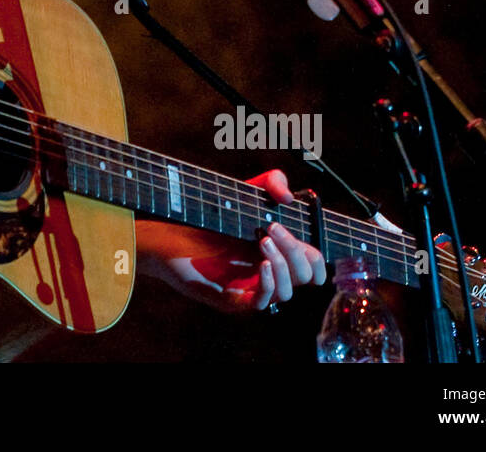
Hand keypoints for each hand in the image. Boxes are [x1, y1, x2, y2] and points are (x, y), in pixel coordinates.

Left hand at [135, 170, 326, 312]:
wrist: (169, 233)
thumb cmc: (209, 216)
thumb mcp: (245, 192)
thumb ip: (271, 182)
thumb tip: (289, 197)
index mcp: (278, 255)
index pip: (313, 267)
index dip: (315, 255)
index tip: (302, 232)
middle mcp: (269, 274)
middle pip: (306, 276)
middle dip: (296, 250)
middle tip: (272, 228)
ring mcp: (252, 289)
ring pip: (288, 291)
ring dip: (282, 265)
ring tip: (262, 240)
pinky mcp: (234, 300)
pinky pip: (263, 302)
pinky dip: (268, 283)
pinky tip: (261, 264)